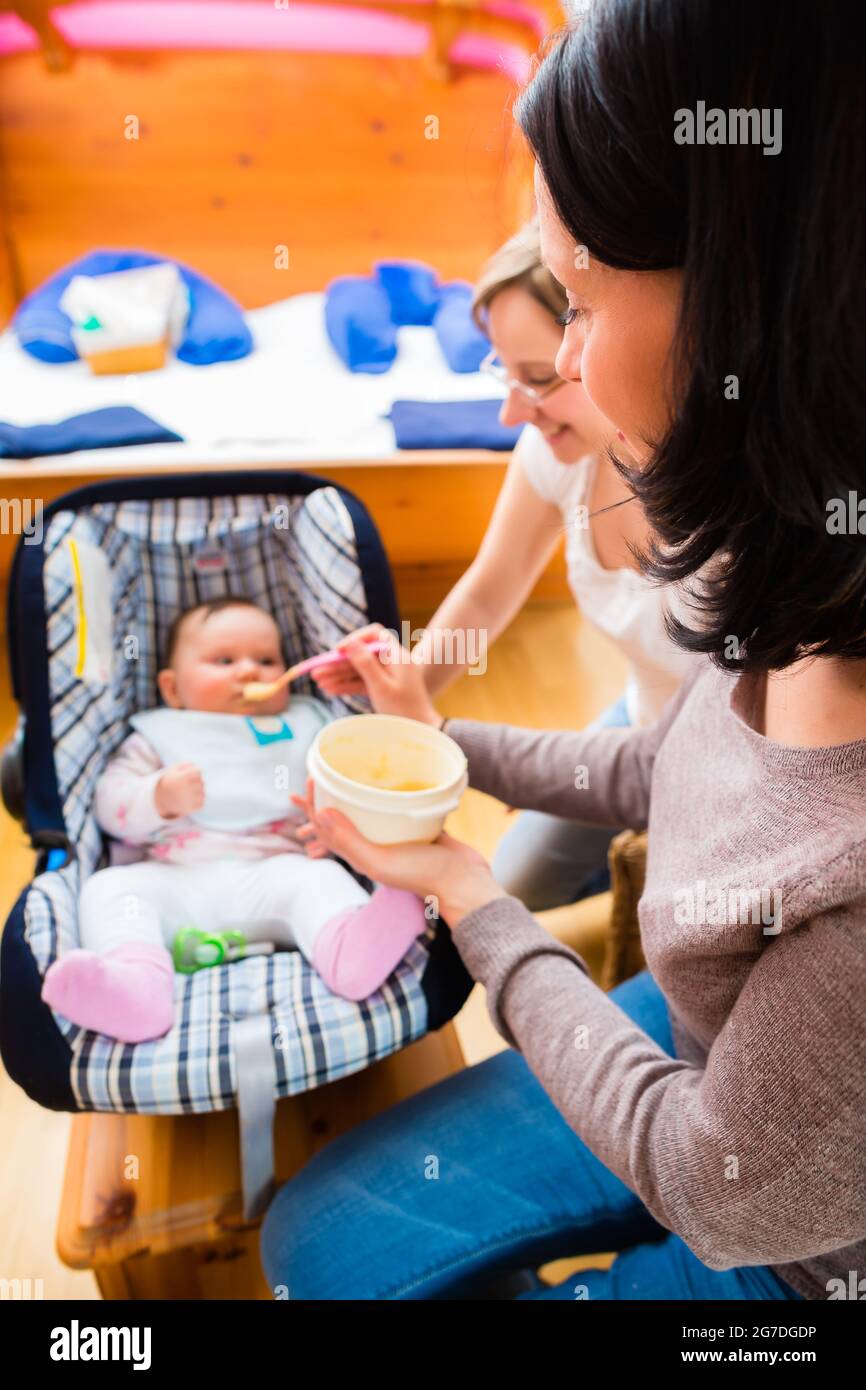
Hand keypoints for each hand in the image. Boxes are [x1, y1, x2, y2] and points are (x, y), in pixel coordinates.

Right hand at [154, 763, 204, 818]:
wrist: (161, 799)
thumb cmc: (170, 781)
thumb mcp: (175, 769)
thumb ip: (187, 764)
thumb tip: (198, 769)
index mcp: (183, 778)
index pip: (198, 771)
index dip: (193, 772)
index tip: (186, 776)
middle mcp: (187, 788)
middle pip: (201, 782)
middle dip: (195, 783)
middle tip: (185, 785)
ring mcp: (190, 799)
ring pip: (202, 793)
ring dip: (197, 793)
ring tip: (186, 793)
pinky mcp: (191, 808)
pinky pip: (201, 803)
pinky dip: (196, 802)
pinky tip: (188, 800)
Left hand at [292, 778, 506, 925]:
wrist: (463, 880)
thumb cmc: (421, 873)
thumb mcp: (379, 861)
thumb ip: (350, 840)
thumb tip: (320, 813)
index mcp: (360, 854)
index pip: (326, 828)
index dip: (312, 808)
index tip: (307, 784)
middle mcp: (374, 844)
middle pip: (342, 819)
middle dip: (326, 801)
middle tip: (318, 777)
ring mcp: (395, 836)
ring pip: (367, 814)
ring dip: (354, 797)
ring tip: (348, 778)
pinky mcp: (415, 828)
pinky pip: (394, 809)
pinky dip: (385, 797)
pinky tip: (388, 781)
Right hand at [319, 623, 441, 725]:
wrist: (421, 732)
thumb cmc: (404, 710)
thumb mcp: (381, 686)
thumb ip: (365, 664)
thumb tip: (350, 643)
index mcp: (396, 656)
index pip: (374, 635)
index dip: (355, 639)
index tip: (339, 650)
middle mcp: (391, 662)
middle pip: (361, 655)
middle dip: (339, 663)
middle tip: (317, 671)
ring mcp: (386, 676)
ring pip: (358, 671)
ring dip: (338, 675)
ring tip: (318, 682)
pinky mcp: (382, 688)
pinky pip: (362, 683)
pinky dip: (347, 686)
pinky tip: (330, 689)